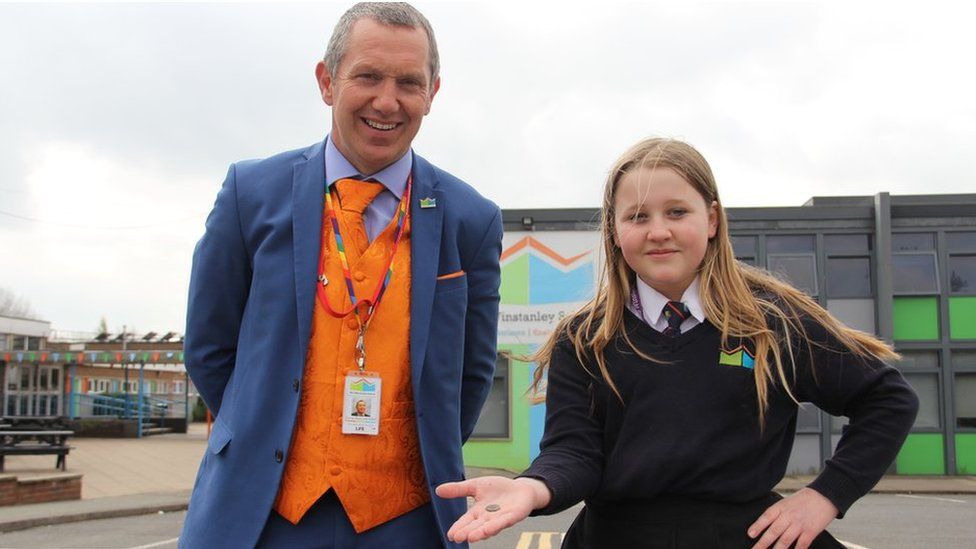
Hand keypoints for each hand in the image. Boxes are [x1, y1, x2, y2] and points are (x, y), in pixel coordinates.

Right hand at [435, 476, 550, 542]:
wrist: (521, 489)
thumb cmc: (498, 489)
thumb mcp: (475, 486)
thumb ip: (458, 489)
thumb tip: (437, 490)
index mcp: (478, 512)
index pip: (466, 521)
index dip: (458, 528)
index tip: (450, 535)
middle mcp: (487, 518)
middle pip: (476, 526)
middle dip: (467, 532)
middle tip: (457, 538)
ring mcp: (500, 518)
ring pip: (489, 527)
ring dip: (480, 533)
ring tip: (471, 537)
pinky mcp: (512, 516)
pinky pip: (503, 522)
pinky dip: (496, 526)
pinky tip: (489, 530)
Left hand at [748, 488, 838, 548]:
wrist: (825, 496)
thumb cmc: (803, 500)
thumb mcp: (786, 502)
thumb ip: (777, 513)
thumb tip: (765, 526)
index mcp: (781, 507)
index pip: (767, 517)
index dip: (758, 526)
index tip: (750, 535)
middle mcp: (789, 516)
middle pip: (774, 531)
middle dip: (763, 543)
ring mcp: (800, 525)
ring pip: (785, 541)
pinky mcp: (811, 532)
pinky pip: (801, 545)